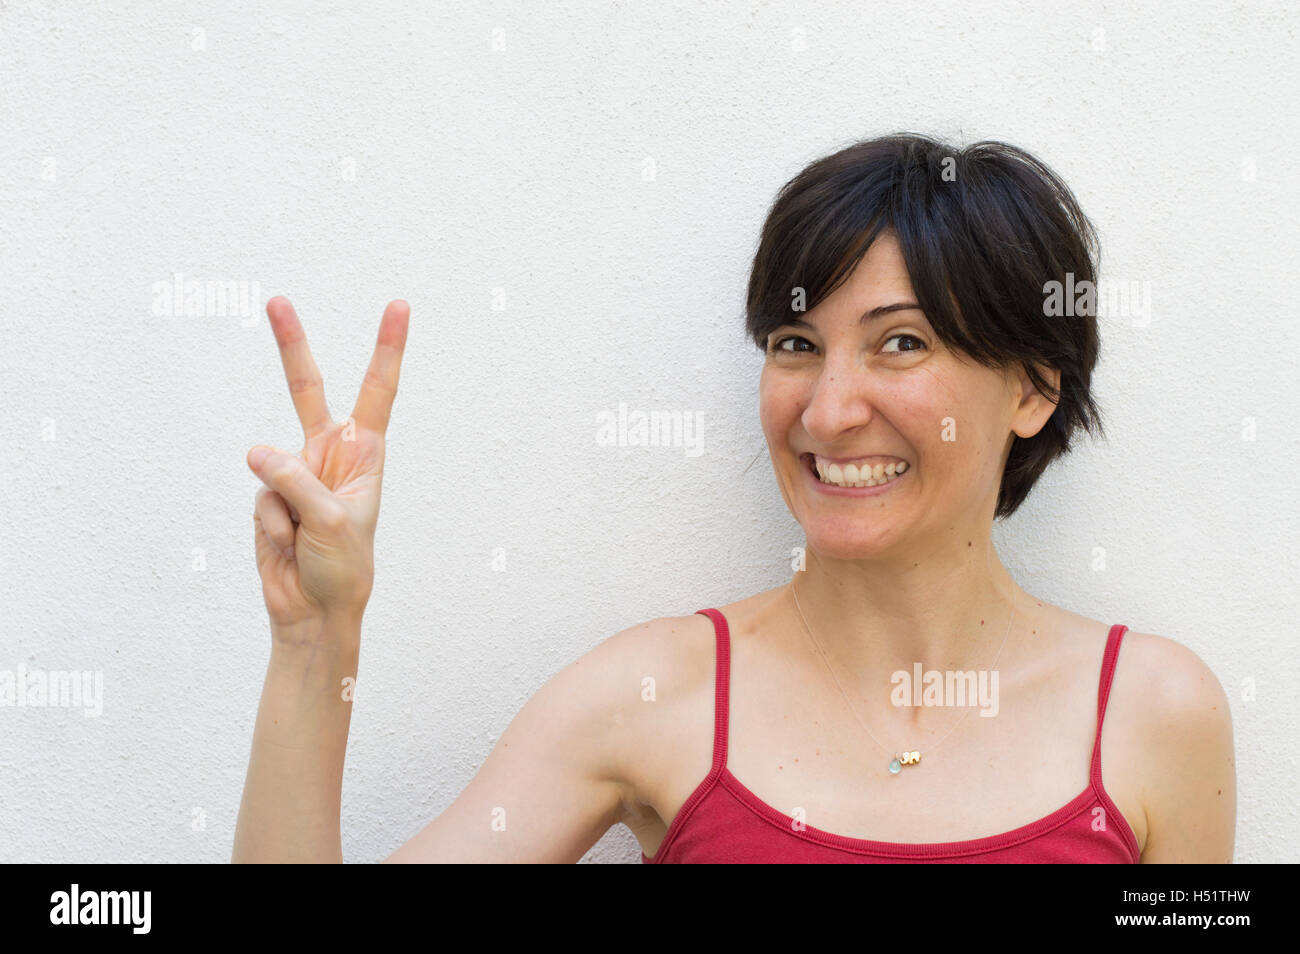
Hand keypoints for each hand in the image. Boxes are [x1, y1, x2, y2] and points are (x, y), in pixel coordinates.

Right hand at [248, 296, 408, 630]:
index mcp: (364, 453)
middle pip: (307, 391)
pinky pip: (258, 497)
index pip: (377, 391)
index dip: (387, 348)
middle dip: (291, 346)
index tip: (399, 306)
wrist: (313, 612)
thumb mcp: (333, 522)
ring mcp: (294, 473)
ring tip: (305, 539)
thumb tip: (256, 451)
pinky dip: (270, 526)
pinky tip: (286, 545)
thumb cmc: (342, 568)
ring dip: (285, 508)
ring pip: (271, 464)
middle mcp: (329, 454)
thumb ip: (296, 481)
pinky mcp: (267, 496)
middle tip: (277, 301)